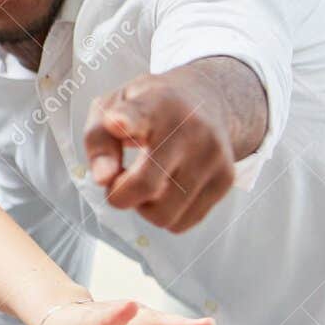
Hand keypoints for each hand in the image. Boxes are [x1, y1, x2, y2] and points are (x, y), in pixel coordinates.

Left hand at [83, 73, 236, 232]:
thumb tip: (103, 178)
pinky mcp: (226, 179)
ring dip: (144, 207)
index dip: (126, 121)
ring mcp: (212, 156)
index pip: (139, 115)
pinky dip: (166, 214)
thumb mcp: (112, 107)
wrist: (205, 101)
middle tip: (118, 180)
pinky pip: (182, 222)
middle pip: (144, 185)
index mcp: (155, 104)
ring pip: (163, 215)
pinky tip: (166, 188)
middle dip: (119, 195)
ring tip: (147, 180)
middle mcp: (190, 129)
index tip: (116, 122)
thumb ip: (98, 140)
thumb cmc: (148, 109)